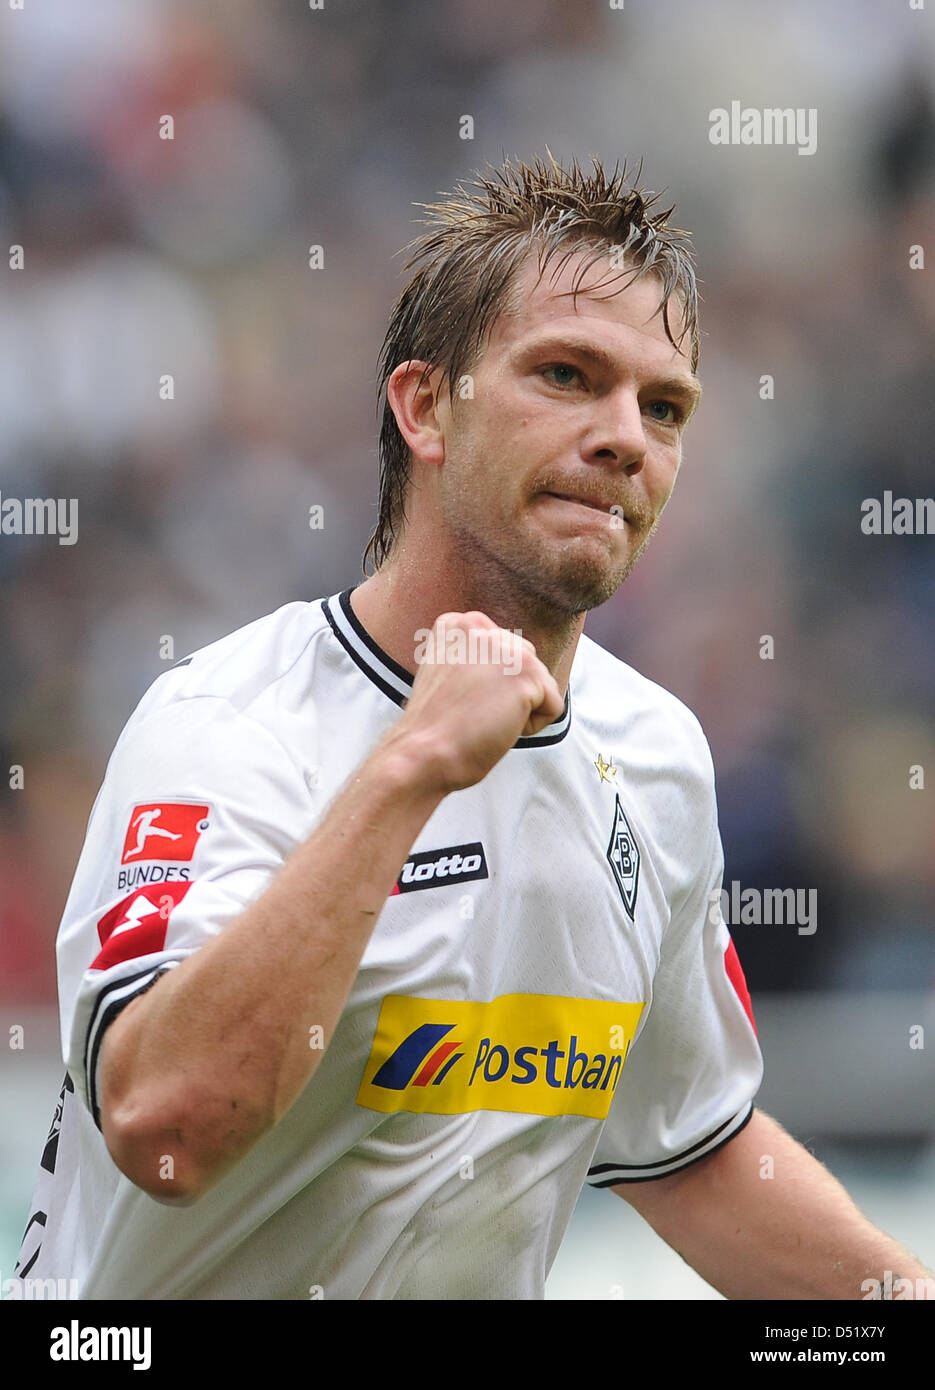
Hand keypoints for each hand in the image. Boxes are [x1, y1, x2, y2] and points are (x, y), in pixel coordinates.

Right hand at [391, 611, 564, 793]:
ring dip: (520, 710)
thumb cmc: (433, 729)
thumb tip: (506, 668)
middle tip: (471, 711)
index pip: (503, 651)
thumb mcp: (448, 674)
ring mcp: (505, 646)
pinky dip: (532, 727)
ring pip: (541, 683)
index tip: (458, 699)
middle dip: (509, 694)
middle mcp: (480, 625)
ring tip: (482, 718)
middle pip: (526, 662)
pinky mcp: (526, 672)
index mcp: (457, 623)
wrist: (421, 754)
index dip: (488, 686)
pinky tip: (497, 727)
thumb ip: (475, 658)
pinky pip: (553, 706)